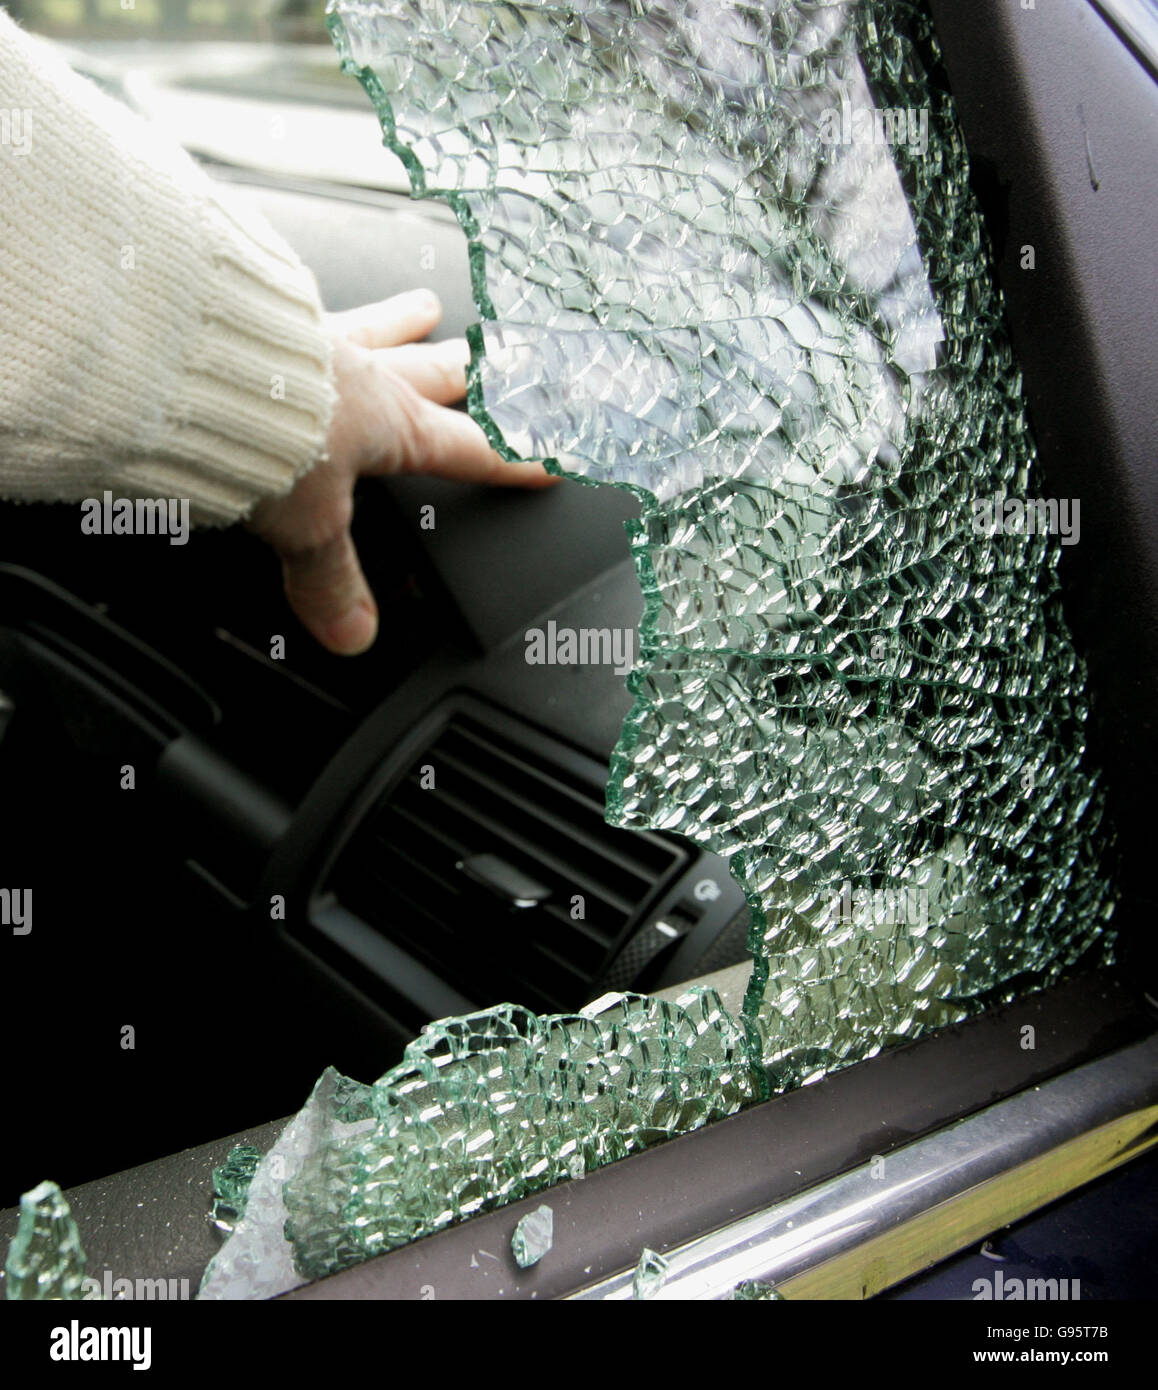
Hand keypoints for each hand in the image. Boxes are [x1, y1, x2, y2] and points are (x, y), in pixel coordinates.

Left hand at [249, 290, 555, 655]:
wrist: (190, 355)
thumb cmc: (258, 428)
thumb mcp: (305, 526)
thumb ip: (330, 580)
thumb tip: (352, 632)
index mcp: (390, 426)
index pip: (469, 451)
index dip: (512, 461)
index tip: (549, 459)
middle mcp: (363, 373)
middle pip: (435, 374)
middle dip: (475, 375)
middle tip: (507, 360)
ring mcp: (317, 333)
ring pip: (378, 325)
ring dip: (404, 319)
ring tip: (423, 305)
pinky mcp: (262, 307)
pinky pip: (304, 295)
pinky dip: (317, 290)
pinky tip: (301, 277)